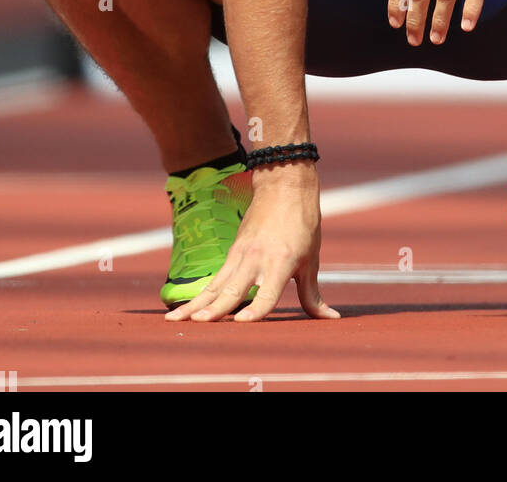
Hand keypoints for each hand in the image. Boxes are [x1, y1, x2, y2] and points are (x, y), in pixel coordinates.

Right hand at [164, 167, 338, 322]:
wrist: (283, 184)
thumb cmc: (303, 223)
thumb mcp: (312, 259)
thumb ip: (313, 295)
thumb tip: (331, 319)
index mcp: (281, 262)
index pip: (267, 293)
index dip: (256, 309)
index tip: (243, 322)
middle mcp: (257, 260)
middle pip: (233, 290)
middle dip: (215, 309)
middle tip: (198, 323)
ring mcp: (241, 255)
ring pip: (215, 286)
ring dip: (195, 304)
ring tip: (175, 320)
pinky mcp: (232, 252)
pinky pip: (214, 279)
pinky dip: (198, 296)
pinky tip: (182, 311)